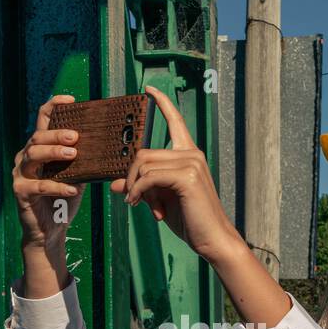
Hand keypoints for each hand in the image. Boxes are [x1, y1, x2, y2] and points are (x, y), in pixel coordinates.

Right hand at [12, 94, 82, 248]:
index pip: (42, 120)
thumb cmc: (62, 200)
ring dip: (54, 153)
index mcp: (38, 149)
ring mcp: (20, 174)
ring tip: (73, 155)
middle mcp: (25, 157)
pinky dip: (57, 186)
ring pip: (33, 155)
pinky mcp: (20, 192)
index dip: (53, 105)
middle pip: (38, 137)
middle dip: (57, 134)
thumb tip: (107, 145)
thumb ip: (83, 161)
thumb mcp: (75, 176)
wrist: (49, 230)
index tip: (70, 99)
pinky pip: (39, 185)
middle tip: (76, 136)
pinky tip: (73, 189)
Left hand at [111, 86, 239, 262]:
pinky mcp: (187, 176)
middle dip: (131, 178)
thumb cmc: (190, 220)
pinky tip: (138, 205)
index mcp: (188, 154)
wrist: (212, 239)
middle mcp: (191, 154)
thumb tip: (115, 184)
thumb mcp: (160, 200)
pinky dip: (138, 191)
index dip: (162, 104)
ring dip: (135, 187)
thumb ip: (141, 187)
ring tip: (139, 206)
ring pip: (144, 164)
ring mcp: (191, 163)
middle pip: (143, 152)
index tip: (149, 89)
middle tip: (132, 200)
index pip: (175, 121)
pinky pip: (149, 177)